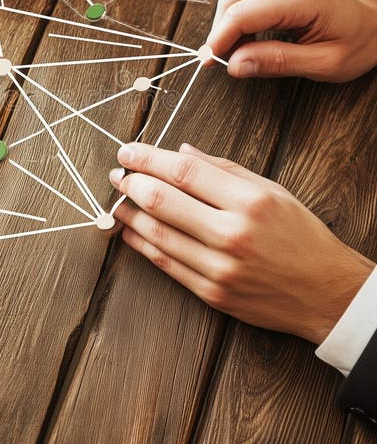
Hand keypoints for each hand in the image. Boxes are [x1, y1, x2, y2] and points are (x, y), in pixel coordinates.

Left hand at [110, 142, 373, 343]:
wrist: (324, 292)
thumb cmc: (300, 235)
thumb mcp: (272, 190)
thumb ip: (224, 169)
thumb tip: (181, 151)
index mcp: (249, 202)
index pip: (184, 172)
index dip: (149, 158)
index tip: (129, 150)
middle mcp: (231, 235)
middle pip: (163, 202)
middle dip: (131, 183)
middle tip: (118, 172)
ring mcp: (219, 268)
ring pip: (157, 235)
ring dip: (129, 214)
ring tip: (118, 199)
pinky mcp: (211, 293)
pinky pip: (165, 264)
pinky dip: (142, 245)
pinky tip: (130, 231)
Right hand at [206, 0, 376, 81]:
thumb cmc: (361, 43)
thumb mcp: (325, 63)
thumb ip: (278, 62)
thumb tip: (235, 66)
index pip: (243, 13)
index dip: (219, 39)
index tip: (208, 62)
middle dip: (220, 32)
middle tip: (222, 63)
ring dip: (228, 25)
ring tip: (239, 53)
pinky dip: (240, 19)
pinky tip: (250, 41)